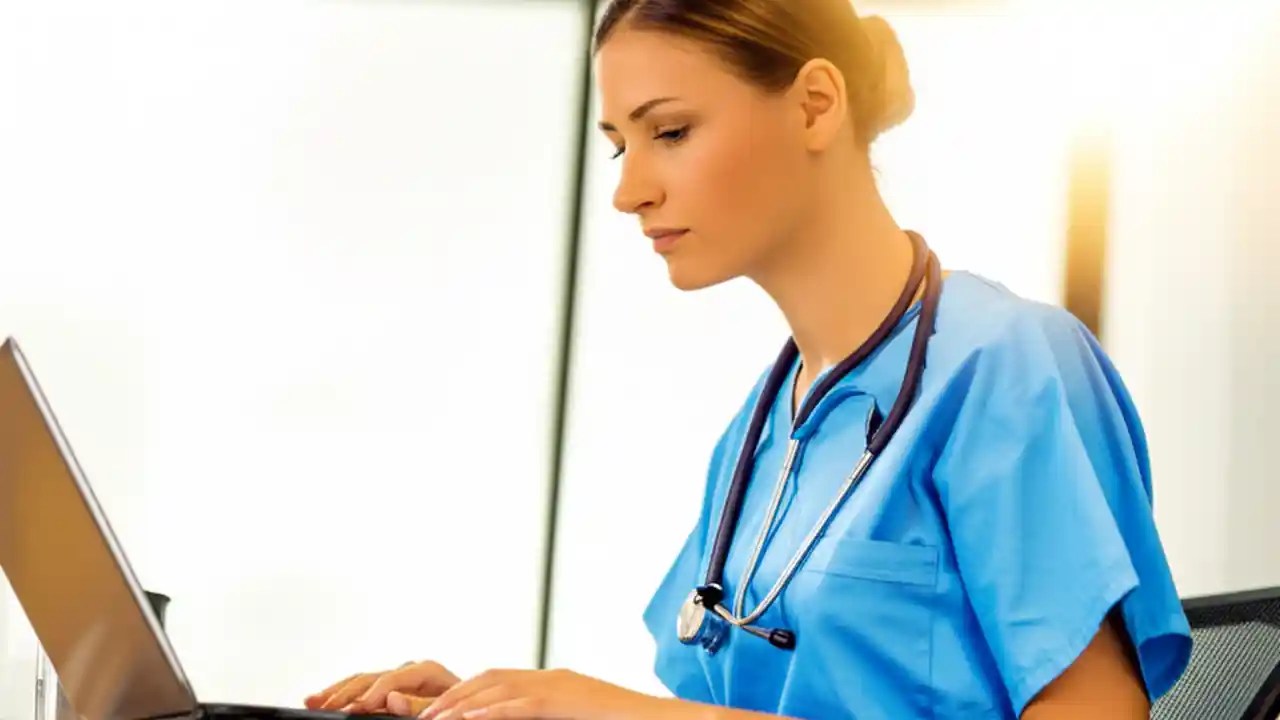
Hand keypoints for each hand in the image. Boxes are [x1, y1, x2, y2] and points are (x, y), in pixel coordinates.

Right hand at [304, 660, 461, 713]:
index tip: (353, 710)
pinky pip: (363, 688)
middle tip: (320, 705)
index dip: (370, 695)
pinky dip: (343, 694)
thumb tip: (392, 698)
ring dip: (336, 691)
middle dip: (344, 692)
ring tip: (313, 701)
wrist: (472, 708)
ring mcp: (400, 679)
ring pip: (361, 681)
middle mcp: (411, 670)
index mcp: (427, 671)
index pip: (390, 680)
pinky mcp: (392, 689)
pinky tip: (325, 699)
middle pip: (370, 677)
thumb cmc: (463, 710)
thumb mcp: (446, 707)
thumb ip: (420, 704)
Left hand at [418, 668, 663, 719]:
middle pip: (488, 680)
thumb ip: (549, 716)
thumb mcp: (576, 715)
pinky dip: (491, 712)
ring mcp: (558, 687)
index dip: (464, 692)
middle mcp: (550, 678)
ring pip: (497, 690)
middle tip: (423, 714)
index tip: (437, 709)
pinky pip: (521, 706)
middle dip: (453, 696)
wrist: (657, 718)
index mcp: (551, 682)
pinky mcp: (565, 701)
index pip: (495, 680)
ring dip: (460, 705)